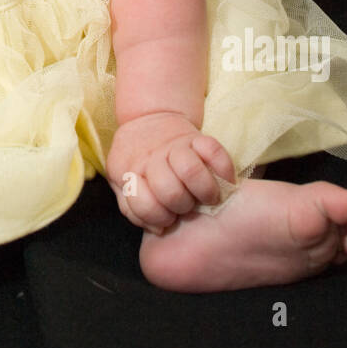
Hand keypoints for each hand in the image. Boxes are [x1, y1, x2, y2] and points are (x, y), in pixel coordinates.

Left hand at [106, 112, 236, 233]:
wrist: (148, 119)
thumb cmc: (136, 160)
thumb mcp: (124, 183)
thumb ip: (134, 208)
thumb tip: (159, 228)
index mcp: (133, 173)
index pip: (147, 206)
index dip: (160, 217)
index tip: (168, 216)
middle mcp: (154, 159)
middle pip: (170, 192)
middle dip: (182, 206)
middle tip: (187, 205)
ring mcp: (176, 147)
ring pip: (190, 170)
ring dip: (203, 190)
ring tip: (207, 197)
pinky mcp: (196, 137)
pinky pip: (213, 149)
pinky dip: (222, 167)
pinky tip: (222, 179)